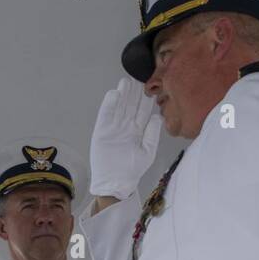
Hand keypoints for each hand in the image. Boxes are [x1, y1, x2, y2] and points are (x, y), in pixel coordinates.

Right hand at [89, 78, 163, 199]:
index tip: (151, 85)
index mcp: (138, 130)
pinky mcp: (102, 131)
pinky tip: (114, 94)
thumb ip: (152, 135)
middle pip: (130, 105)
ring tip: (125, 81)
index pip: (143, 110)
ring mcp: (114, 127)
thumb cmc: (133, 169)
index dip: (146, 98)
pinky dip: (109, 105)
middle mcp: (126, 126)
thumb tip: (157, 117)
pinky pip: (105, 115)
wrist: (116, 182)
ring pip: (119, 107)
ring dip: (122, 94)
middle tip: (137, 77)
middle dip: (134, 92)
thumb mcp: (148, 152)